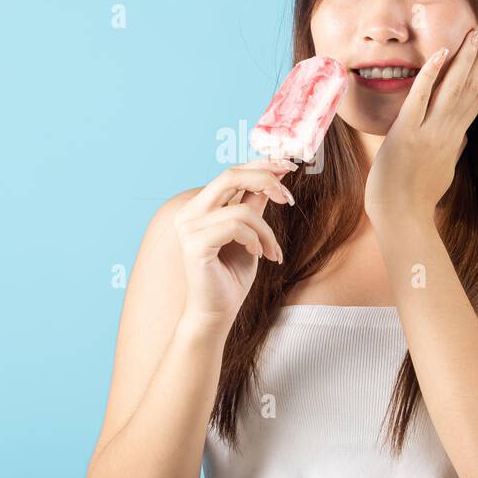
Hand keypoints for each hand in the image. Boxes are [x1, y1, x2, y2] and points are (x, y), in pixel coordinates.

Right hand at [173, 158, 296, 322]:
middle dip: (266, 180)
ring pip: (242, 210)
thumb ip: (253, 205)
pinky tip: (258, 255)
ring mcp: (188, 228)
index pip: (230, 173)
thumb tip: (272, 178)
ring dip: (267, 232)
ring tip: (272, 252)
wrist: (217, 313)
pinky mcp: (194, 244)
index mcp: (200, 207)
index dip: (259, 164)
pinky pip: (236, 227)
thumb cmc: (232, 276)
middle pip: (230, 175)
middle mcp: (189, 213)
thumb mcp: (250, 234)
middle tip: (289, 198)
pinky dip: (255, 240)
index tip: (288, 166)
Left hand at [363, 24, 477, 224]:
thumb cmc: (417, 198)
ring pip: (454, 88)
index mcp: (456, 139)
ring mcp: (429, 132)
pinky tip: (441, 52)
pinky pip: (421, 98)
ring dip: (466, 57)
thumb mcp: (443, 172)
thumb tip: (464, 138)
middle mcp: (448, 132)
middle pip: (472, 87)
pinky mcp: (407, 133)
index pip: (477, 98)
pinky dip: (431, 74)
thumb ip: (454, 151)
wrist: (401, 217)